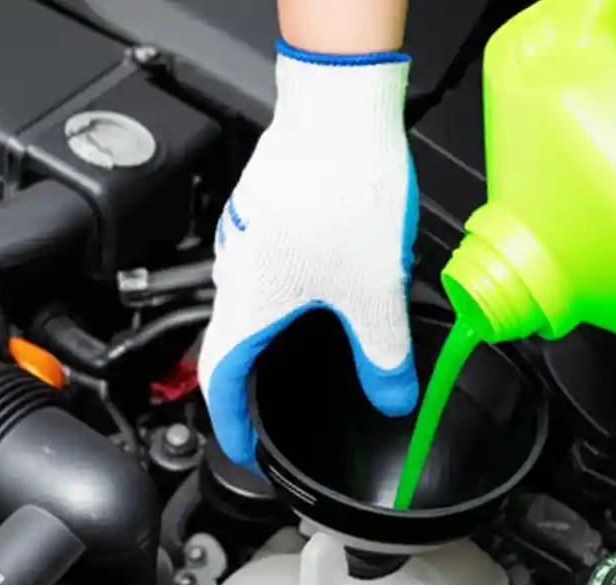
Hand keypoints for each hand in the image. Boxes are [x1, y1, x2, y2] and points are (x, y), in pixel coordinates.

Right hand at [199, 41, 419, 465]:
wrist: (338, 105)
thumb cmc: (342, 188)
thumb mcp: (375, 292)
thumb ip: (384, 355)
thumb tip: (395, 397)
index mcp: (249, 303)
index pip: (220, 381)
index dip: (230, 425)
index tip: (244, 449)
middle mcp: (236, 271)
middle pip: (230, 343)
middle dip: (250, 385)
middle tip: (271, 410)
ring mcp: (247, 236)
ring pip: (249, 303)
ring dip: (269, 338)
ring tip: (302, 354)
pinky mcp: (267, 210)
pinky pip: (267, 269)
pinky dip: (286, 297)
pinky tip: (324, 289)